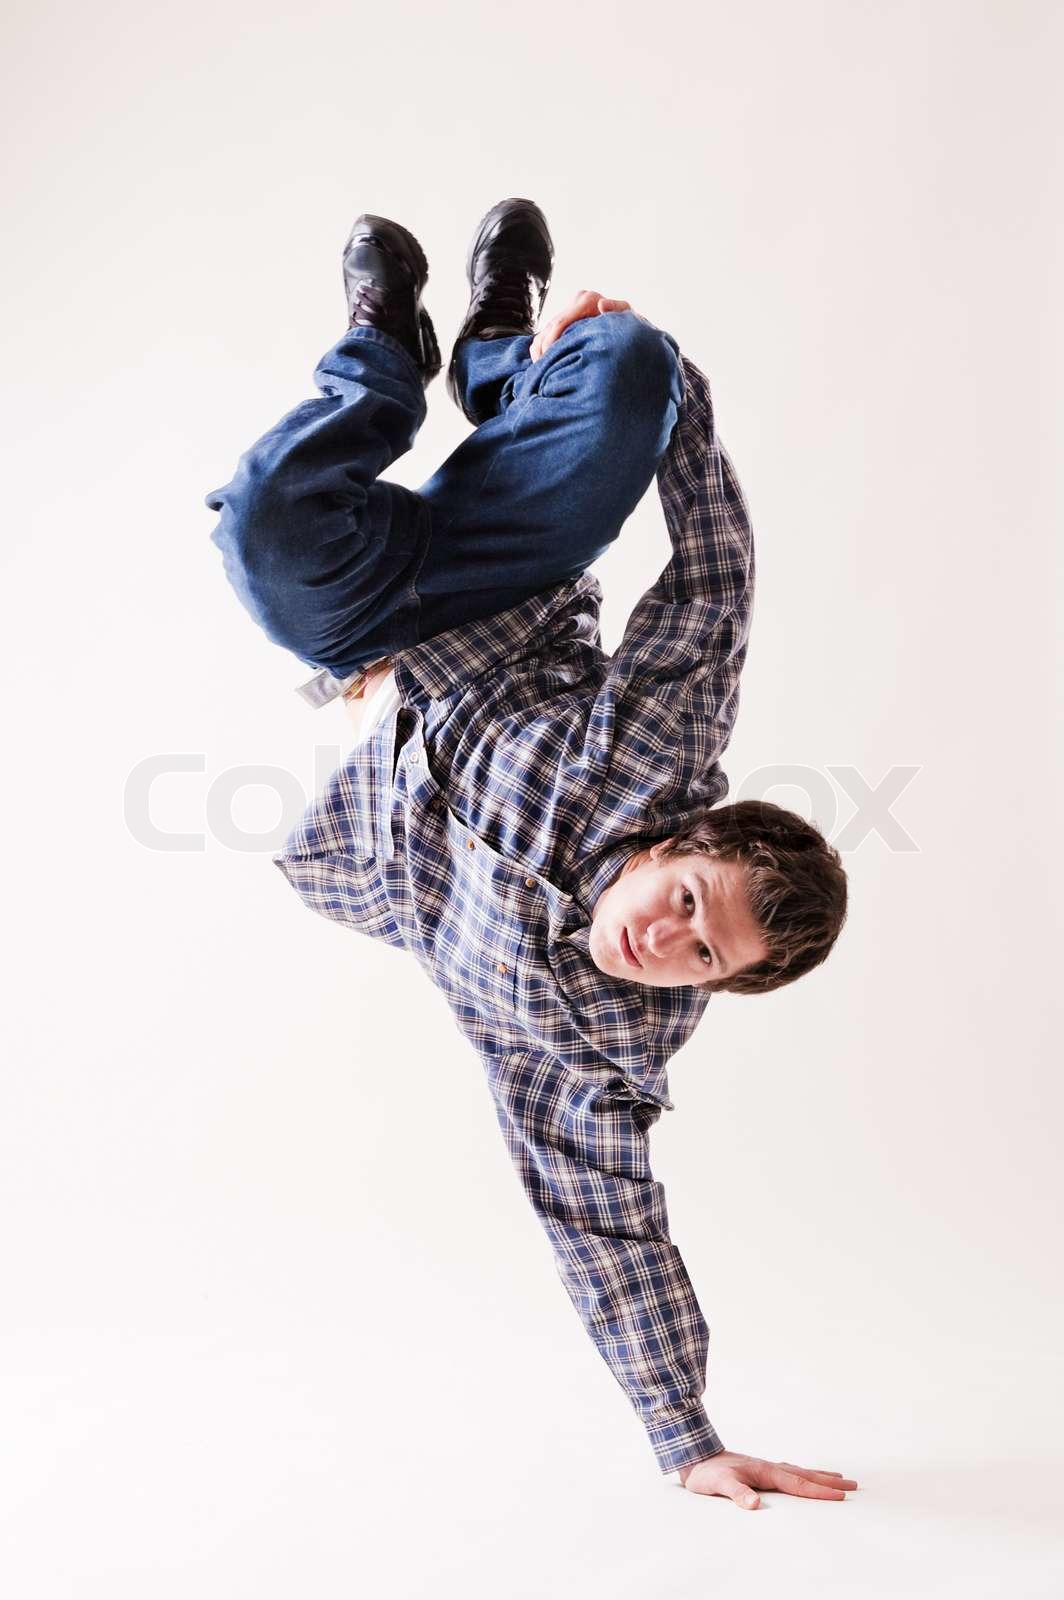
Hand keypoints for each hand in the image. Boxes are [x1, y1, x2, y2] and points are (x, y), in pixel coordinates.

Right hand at [529, 288, 632, 360]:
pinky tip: (542, 365)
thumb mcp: (627, 317)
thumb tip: (601, 305)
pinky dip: (539, 351)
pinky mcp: (565, 320)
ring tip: (541, 370)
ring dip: (539, 352)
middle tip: (542, 370)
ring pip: (544, 332)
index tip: (548, 361)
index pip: (560, 322)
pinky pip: (544, 336)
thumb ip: (617, 308)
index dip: (551, 343)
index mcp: (588, 300)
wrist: (631, 333)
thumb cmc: (629, 328)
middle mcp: (577, 301)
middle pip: (549, 328)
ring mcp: (570, 310)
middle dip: (543, 350)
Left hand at [677, 1449, 857, 1509]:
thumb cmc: (707, 1473)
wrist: (695, 1457)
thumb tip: (754, 1504)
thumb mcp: (719, 1485)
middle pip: (806, 1475)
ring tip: (839, 1477)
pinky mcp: (760, 1470)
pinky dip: (804, 1474)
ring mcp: (766, 1467)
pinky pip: (790, 1472)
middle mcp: (770, 1467)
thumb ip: (737, 1493)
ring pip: (800, 1471)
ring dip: (820, 1476)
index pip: (798, 1484)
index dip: (819, 1491)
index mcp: (765, 1471)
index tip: (841, 1496)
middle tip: (853, 1485)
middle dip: (829, 1481)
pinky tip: (804, 1475)